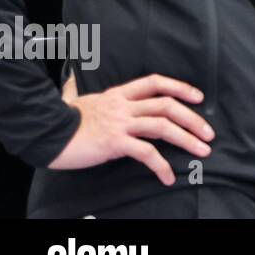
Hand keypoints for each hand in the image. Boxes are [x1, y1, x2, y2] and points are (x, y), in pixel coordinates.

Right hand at [48, 74, 213, 185]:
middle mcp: (124, 106)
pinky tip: (168, 177)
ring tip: (203, 152)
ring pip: (163, 126)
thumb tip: (75, 78)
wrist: (45, 134)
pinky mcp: (115, 142)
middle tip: (209, 133)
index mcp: (119, 95)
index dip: (181, 87)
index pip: (156, 82)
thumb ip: (87, 93)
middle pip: (168, 105)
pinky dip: (161, 165)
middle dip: (193, 119)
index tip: (199, 97)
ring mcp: (121, 123)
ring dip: (188, 139)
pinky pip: (146, 152)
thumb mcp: (79, 100)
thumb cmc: (62, 120)